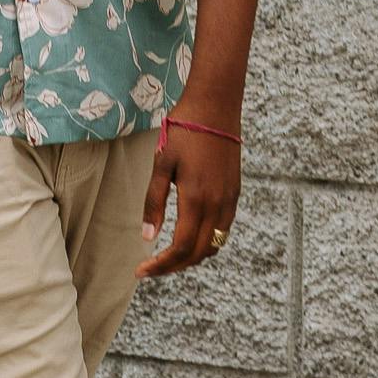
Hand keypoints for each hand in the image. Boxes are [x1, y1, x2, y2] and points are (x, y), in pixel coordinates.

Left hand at [140, 112, 238, 276]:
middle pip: (198, 253)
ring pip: (213, 245)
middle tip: (151, 268)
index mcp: (196, 199)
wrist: (216, 106)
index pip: (180, 248)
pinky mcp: (235, 193)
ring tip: (167, 256)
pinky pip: (223, 230)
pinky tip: (188, 235)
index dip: (161, 265)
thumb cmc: (184, 131)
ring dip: (191, 257)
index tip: (142, 271)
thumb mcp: (162, 164)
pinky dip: (206, 242)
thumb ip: (154, 202)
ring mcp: (229, 200)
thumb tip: (148, 237)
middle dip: (174, 267)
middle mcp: (217, 204)